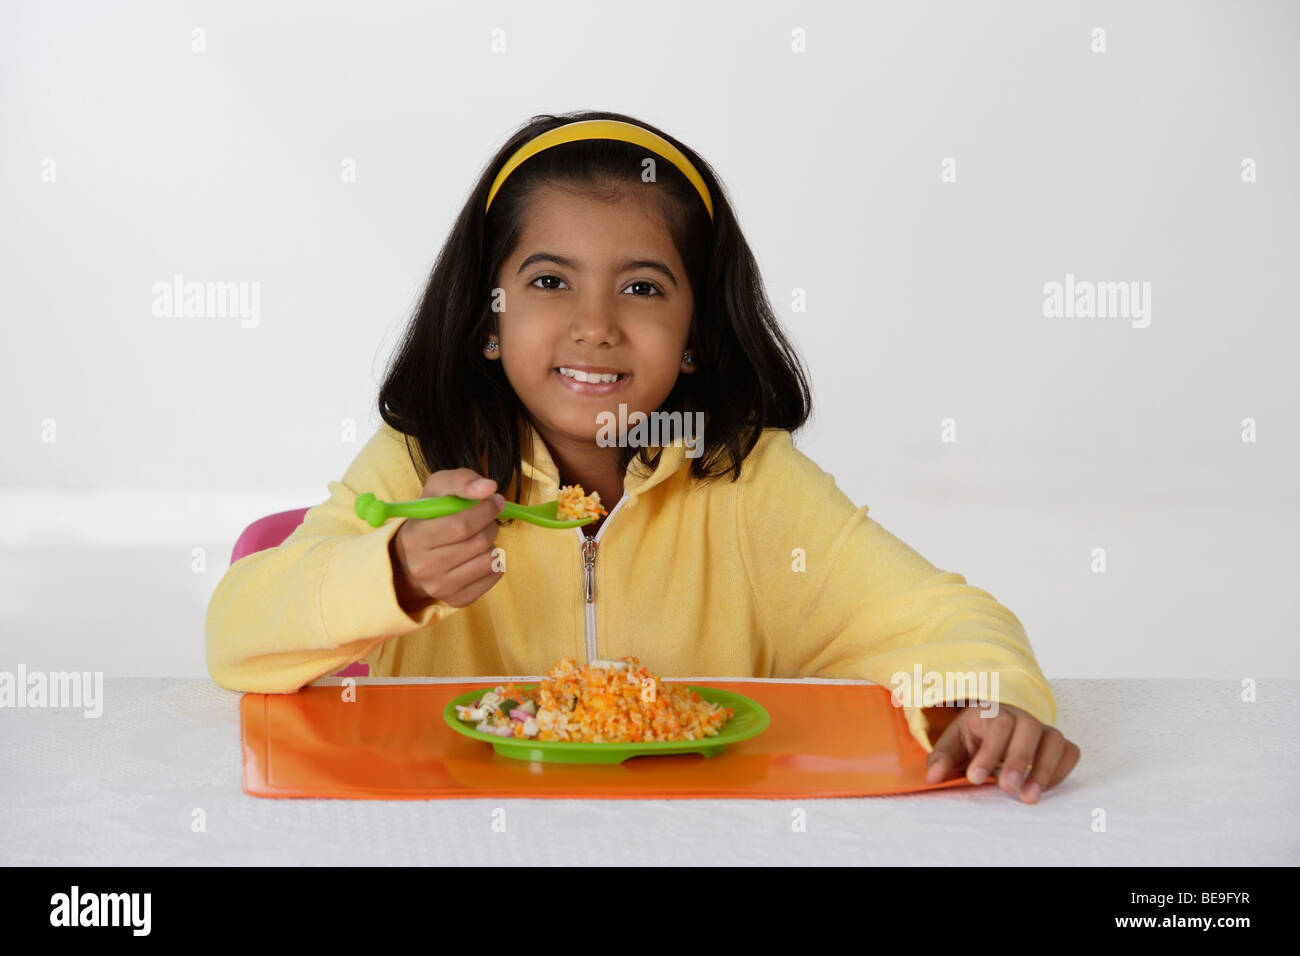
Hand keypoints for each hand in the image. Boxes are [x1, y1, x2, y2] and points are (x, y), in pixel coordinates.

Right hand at [388, 468, 505, 611]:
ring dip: (492, 543)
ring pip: (489, 559)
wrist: (410, 560)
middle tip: (487, 518)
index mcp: (416, 538)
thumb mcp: (436, 491)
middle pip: (478, 542)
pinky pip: (494, 576)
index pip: (462, 525)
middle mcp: (424, 567)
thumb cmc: (428, 519)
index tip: (494, 500)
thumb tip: (489, 487)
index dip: (485, 510)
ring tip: (478, 538)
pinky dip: (494, 561)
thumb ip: (461, 481)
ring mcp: (440, 587)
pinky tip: (479, 555)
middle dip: (490, 525)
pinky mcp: (457, 600)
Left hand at [924, 702, 1080, 802]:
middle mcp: (1021, 717)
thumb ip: (942, 759)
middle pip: (1028, 729)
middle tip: (1007, 789)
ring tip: (1028, 798)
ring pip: (1054, 741)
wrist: (993, 725)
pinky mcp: (1058, 744)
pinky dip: (1060, 770)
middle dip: (1018, 760)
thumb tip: (933, 777)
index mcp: (993, 712)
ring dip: (1044, 770)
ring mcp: (1043, 730)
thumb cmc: (973, 736)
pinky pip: (1069, 752)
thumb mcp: (953, 744)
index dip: (988, 752)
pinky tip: (1043, 789)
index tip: (975, 778)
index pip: (997, 725)